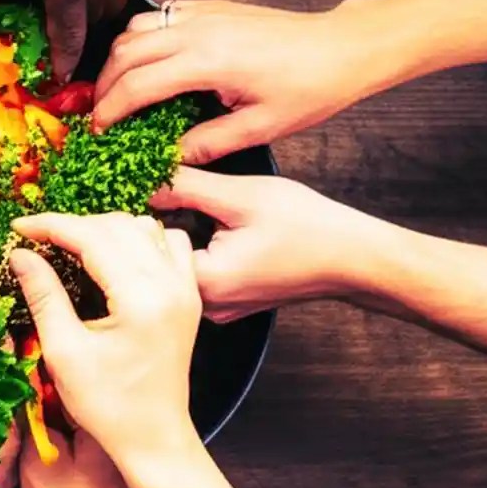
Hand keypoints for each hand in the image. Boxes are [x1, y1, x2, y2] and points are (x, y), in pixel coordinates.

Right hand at [10, 213, 199, 457]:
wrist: (154, 437)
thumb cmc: (106, 404)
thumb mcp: (64, 351)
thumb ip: (44, 294)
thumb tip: (20, 253)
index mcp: (140, 298)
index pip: (92, 237)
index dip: (50, 225)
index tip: (17, 226)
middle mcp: (170, 285)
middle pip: (118, 226)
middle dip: (74, 225)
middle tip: (38, 238)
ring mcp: (185, 288)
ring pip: (145, 228)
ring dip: (106, 228)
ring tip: (72, 244)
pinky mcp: (188, 296)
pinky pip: (169, 245)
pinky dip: (140, 238)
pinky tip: (115, 255)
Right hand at [95, 0, 397, 164]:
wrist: (342, 47)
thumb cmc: (308, 88)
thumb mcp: (259, 128)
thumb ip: (206, 144)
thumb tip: (167, 160)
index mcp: (207, 62)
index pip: (136, 84)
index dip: (110, 110)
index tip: (99, 132)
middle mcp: (197, 30)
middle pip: (124, 53)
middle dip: (103, 86)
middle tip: (100, 116)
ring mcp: (202, 14)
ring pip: (135, 30)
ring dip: (117, 60)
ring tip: (117, 92)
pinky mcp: (210, 7)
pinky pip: (158, 17)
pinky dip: (140, 41)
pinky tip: (146, 65)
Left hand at [151, 166, 394, 322]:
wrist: (355, 258)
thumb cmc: (309, 228)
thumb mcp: (241, 195)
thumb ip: (186, 188)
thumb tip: (146, 179)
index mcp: (203, 282)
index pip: (143, 250)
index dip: (135, 215)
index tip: (131, 190)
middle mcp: (205, 306)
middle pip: (155, 261)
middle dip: (153, 223)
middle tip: (154, 191)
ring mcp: (218, 308)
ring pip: (176, 267)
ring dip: (174, 235)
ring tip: (182, 207)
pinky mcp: (230, 301)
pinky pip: (197, 273)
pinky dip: (195, 248)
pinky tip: (204, 225)